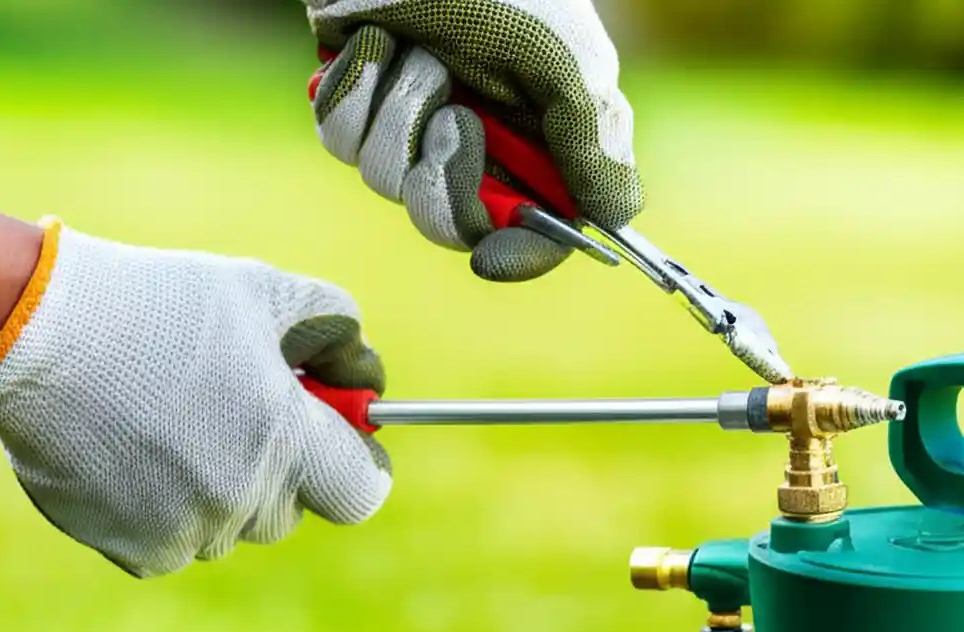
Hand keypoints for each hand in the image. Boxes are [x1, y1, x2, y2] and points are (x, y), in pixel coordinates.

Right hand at [0, 218, 390, 577]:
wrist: (36, 335)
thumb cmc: (159, 303)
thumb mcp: (264, 290)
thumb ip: (336, 328)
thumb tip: (368, 379)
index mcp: (286, 440)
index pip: (362, 492)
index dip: (358, 465)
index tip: (339, 441)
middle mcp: (242, 499)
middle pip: (294, 506)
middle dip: (282, 465)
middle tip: (240, 409)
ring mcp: (186, 532)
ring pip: (233, 525)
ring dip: (222, 486)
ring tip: (175, 418)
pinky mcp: (134, 550)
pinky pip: (177, 541)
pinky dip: (167, 506)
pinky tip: (136, 448)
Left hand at [305, 0, 643, 281]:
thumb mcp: (559, 57)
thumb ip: (589, 139)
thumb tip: (620, 215)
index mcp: (538, 138)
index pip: (538, 228)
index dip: (519, 253)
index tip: (490, 258)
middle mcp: (478, 141)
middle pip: (453, 221)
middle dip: (445, 175)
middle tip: (453, 120)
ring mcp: (414, 126)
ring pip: (388, 182)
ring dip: (399, 114)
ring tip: (417, 51)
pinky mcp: (360, 106)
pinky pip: (343, 142)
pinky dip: (356, 92)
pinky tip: (377, 42)